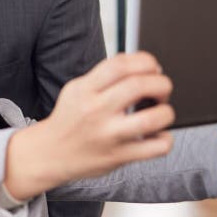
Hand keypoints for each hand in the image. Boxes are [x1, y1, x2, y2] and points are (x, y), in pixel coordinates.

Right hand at [4, 52, 173, 200]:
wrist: (50, 153)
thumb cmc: (68, 121)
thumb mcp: (76, 90)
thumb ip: (103, 77)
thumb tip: (140, 65)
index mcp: (85, 90)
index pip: (119, 65)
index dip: (144, 61)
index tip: (151, 67)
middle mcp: (96, 111)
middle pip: (140, 85)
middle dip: (161, 83)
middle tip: (160, 89)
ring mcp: (109, 135)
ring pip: (154, 118)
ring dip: (166, 111)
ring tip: (160, 111)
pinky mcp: (119, 156)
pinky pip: (157, 147)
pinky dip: (165, 138)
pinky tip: (156, 135)